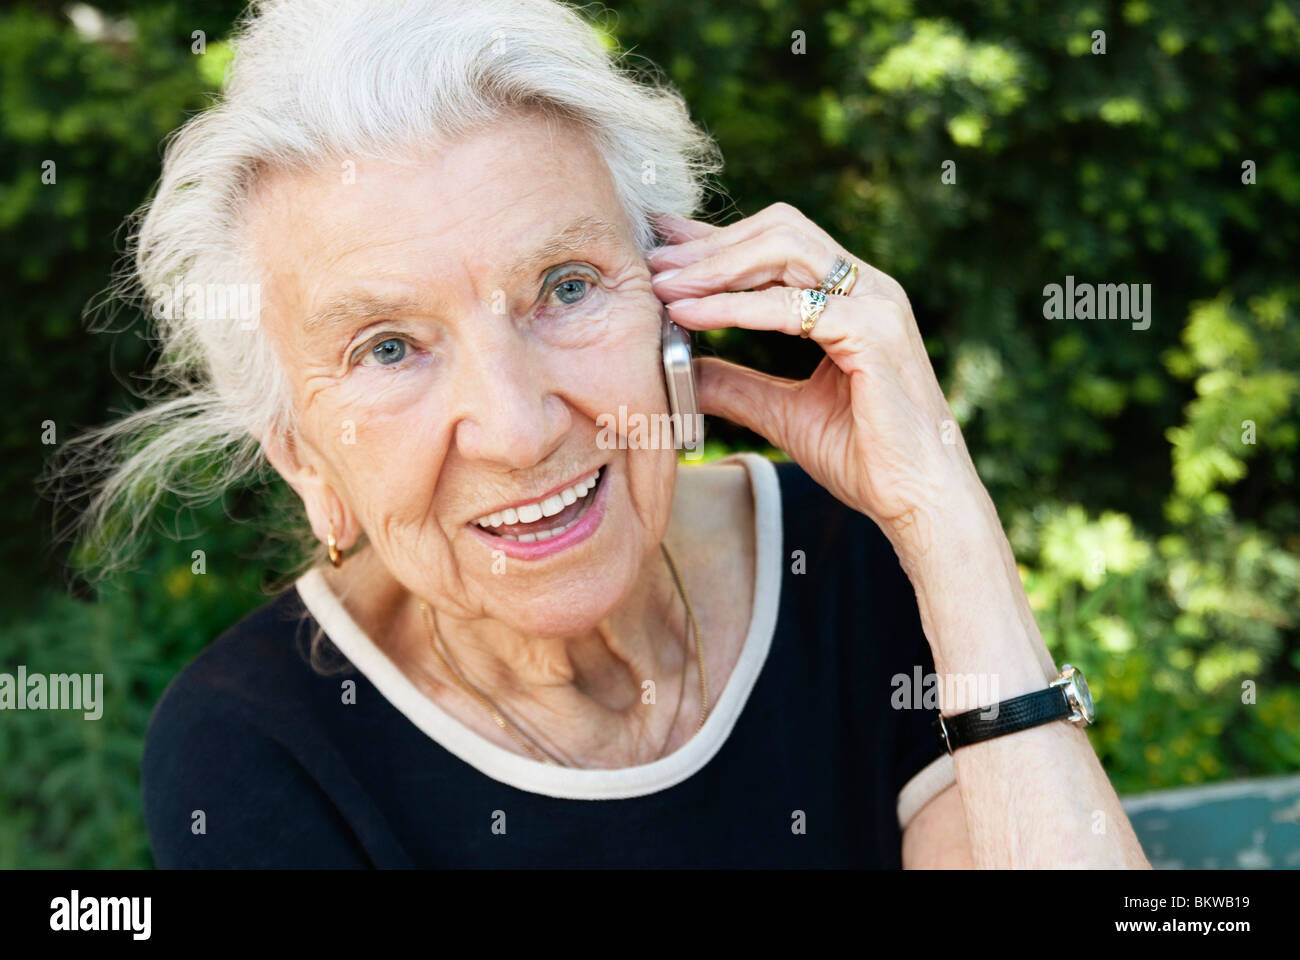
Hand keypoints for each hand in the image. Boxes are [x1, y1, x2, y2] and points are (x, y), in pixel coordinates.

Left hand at [650, 204, 986, 558]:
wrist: (920, 501)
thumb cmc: (867, 459)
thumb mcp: (785, 413)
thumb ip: (736, 386)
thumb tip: (681, 370)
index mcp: (853, 299)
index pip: (778, 244)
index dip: (717, 238)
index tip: (663, 242)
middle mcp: (869, 289)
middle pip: (779, 231)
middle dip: (711, 245)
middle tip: (654, 263)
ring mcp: (876, 305)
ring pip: (785, 251)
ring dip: (717, 266)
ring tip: (665, 287)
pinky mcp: (874, 333)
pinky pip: (793, 306)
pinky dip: (736, 307)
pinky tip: (693, 316)